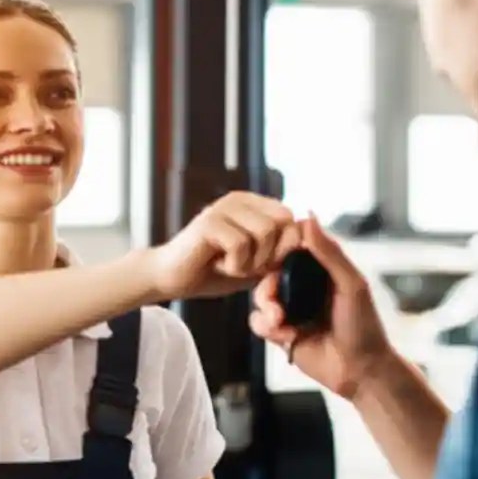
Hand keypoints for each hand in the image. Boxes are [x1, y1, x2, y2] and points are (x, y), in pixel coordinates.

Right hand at [148, 191, 300, 300]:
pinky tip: (216, 265)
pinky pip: (241, 244)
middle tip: (248, 267)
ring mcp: (223, 207)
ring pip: (265, 233)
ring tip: (231, 265)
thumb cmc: (213, 271)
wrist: (171, 279)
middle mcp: (239, 199)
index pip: (291, 218)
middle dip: (273, 254)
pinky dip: (234, 266)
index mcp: (252, 204)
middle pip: (284, 222)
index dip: (287, 247)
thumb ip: (278, 251)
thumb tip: (307, 240)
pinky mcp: (209, 222)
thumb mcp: (255, 262)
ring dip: (252, 262)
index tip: (264, 266)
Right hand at [250, 213, 390, 398]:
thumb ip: (329, 251)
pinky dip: (266, 327)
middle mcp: (303, 284)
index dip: (276, 249)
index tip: (275, 260)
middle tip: (275, 301)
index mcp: (321, 267)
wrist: (360, 372)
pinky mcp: (280, 331)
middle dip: (267, 286)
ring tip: (281, 323)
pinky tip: (286, 337)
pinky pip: (258, 321)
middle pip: (268, 271)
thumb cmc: (364, 326)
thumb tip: (308, 215)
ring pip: (260, 296)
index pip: (289, 245)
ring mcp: (291, 307)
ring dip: (266, 309)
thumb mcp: (350, 284)